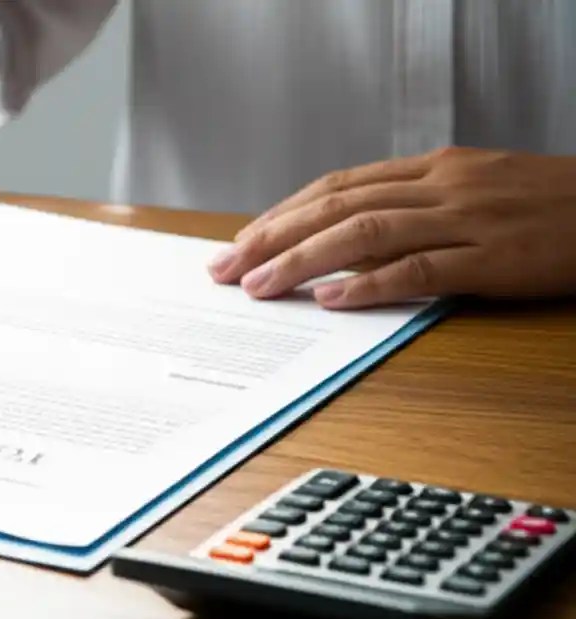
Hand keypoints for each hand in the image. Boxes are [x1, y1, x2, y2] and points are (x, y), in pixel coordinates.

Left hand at [207, 147, 575, 307]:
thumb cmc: (547, 206)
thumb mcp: (473, 190)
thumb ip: (413, 207)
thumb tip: (345, 239)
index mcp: (432, 169)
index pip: (336, 186)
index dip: (282, 213)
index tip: (242, 240)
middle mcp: (441, 186)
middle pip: (335, 206)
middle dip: (271, 237)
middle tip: (224, 267)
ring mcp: (467, 220)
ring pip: (363, 233)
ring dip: (301, 260)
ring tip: (258, 285)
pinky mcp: (494, 258)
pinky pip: (420, 269)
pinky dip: (369, 284)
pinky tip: (329, 299)